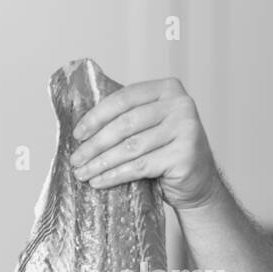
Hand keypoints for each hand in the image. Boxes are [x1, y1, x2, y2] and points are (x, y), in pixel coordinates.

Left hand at [67, 77, 224, 210]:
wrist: (196, 181)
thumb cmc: (165, 153)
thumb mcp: (148, 128)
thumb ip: (126, 119)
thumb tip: (81, 130)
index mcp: (167, 89)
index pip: (123, 98)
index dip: (96, 117)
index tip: (77, 135)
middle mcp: (180, 104)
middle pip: (125, 124)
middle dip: (95, 144)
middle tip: (75, 160)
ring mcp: (185, 128)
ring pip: (130, 147)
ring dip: (101, 163)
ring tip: (82, 173)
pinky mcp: (184, 154)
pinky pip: (140, 166)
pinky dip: (115, 175)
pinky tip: (99, 182)